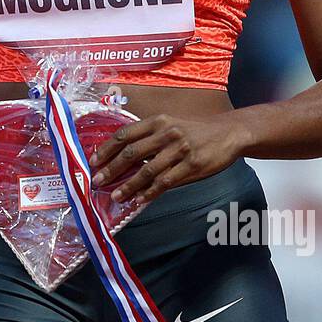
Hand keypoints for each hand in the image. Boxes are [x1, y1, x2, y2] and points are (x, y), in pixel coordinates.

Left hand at [88, 113, 246, 204]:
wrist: (228, 133)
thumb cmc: (195, 130)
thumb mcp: (170, 124)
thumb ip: (149, 136)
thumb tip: (122, 154)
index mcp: (157, 122)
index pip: (125, 134)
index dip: (106, 148)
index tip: (93, 161)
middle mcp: (166, 134)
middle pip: (131, 153)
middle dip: (111, 169)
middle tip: (97, 181)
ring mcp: (179, 150)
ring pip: (147, 171)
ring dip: (129, 186)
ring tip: (116, 196)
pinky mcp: (192, 166)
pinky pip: (166, 181)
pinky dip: (151, 192)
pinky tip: (140, 200)